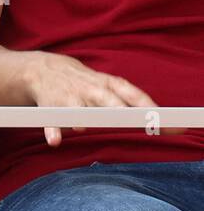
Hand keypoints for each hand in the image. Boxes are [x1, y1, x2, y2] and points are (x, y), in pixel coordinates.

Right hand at [21, 51, 157, 146]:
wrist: (42, 69)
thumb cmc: (85, 83)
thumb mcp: (108, 85)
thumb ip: (133, 101)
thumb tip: (168, 122)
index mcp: (108, 85)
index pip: (132, 94)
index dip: (147, 107)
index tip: (162, 121)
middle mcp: (91, 90)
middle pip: (107, 100)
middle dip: (116, 110)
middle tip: (126, 119)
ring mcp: (69, 98)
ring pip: (78, 110)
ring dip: (80, 120)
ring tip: (81, 127)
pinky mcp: (49, 107)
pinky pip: (51, 121)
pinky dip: (53, 131)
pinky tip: (55, 140)